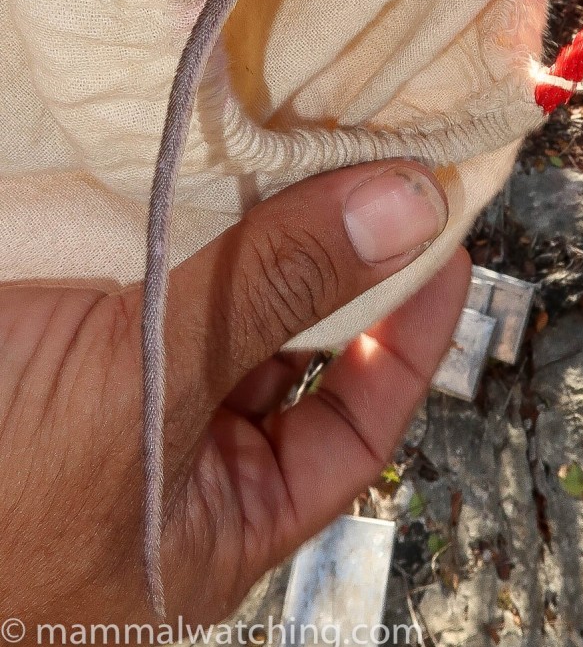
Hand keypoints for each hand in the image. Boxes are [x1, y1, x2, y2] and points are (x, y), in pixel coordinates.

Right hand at [0, 161, 468, 632]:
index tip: (446, 235)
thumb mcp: (143, 392)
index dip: (411, 328)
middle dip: (330, 251)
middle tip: (376, 154)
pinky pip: (152, 259)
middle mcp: (180, 451)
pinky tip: (213, 145)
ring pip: (218, 289)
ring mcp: (121, 380)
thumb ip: (271, 293)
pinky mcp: (71, 317)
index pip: (357, 417)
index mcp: (221, 514)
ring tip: (304, 133)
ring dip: (255, 216)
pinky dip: (185, 205)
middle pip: (290, 340)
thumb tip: (408, 208)